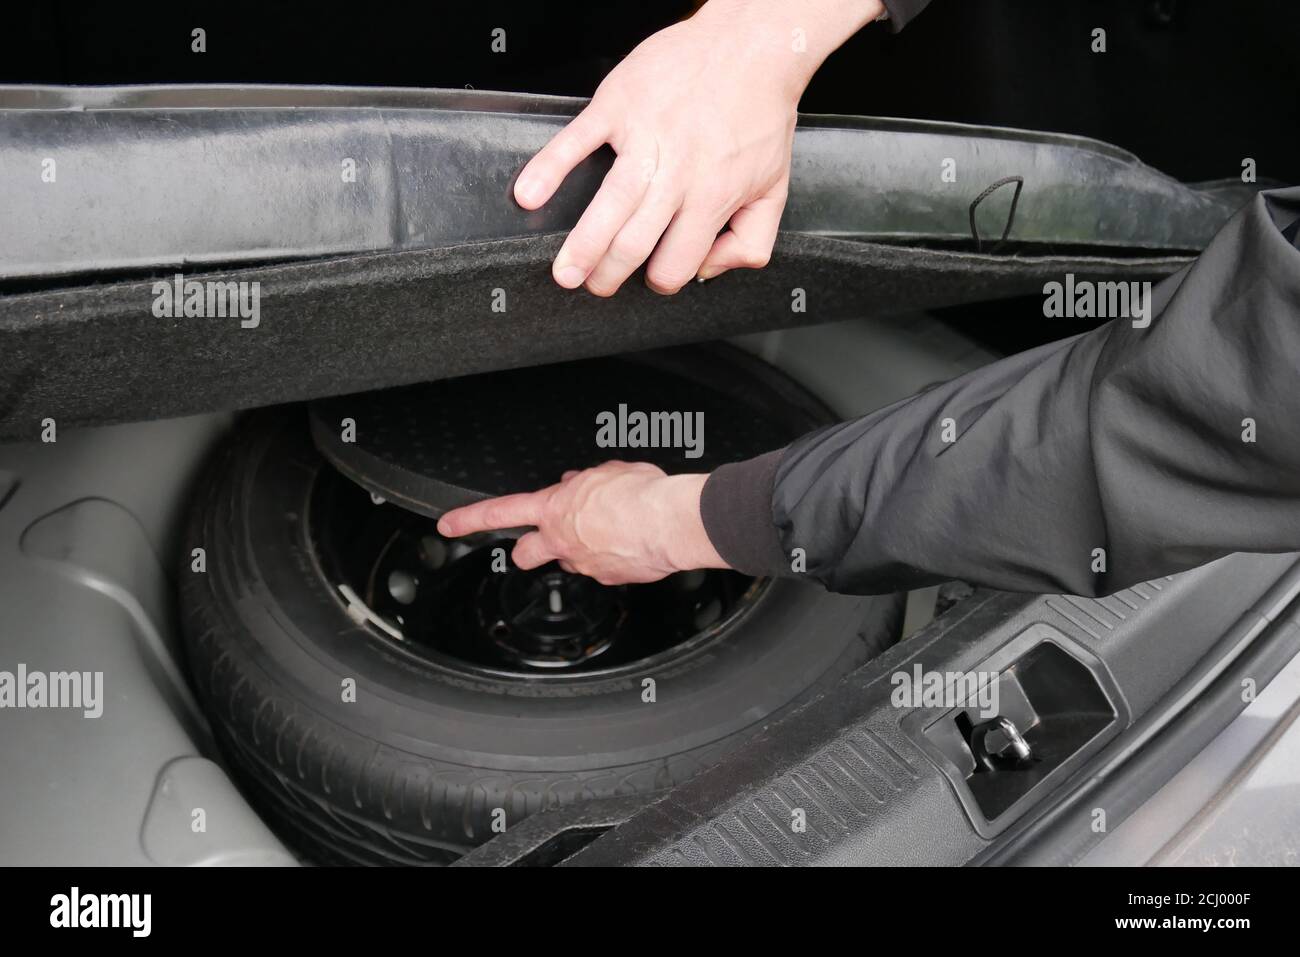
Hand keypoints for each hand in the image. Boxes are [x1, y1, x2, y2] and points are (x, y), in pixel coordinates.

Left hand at [436, 462, 728, 584]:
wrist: (668, 523)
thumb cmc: (640, 494)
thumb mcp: (606, 472)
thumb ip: (585, 481)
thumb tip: (578, 483)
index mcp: (554, 508)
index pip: (499, 513)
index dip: (469, 520)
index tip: (449, 525)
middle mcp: (562, 540)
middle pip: (526, 553)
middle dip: (525, 551)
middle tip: (533, 546)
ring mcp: (584, 563)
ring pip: (569, 562)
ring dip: (579, 551)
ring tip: (606, 536)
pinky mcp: (609, 578)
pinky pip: (603, 570)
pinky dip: (613, 560)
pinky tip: (629, 546)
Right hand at [515, 0, 880, 296]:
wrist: (750, 46)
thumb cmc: (758, 114)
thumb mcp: (775, 188)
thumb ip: (751, 242)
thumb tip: (712, 268)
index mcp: (712, 197)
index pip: (676, 263)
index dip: (662, 280)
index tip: (651, 277)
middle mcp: (678, 174)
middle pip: (634, 244)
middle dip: (608, 277)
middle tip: (592, 285)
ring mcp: (644, 139)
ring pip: (608, 206)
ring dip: (581, 247)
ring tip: (564, 273)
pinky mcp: (619, 106)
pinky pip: (576, 141)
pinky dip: (548, 170)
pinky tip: (529, 196)